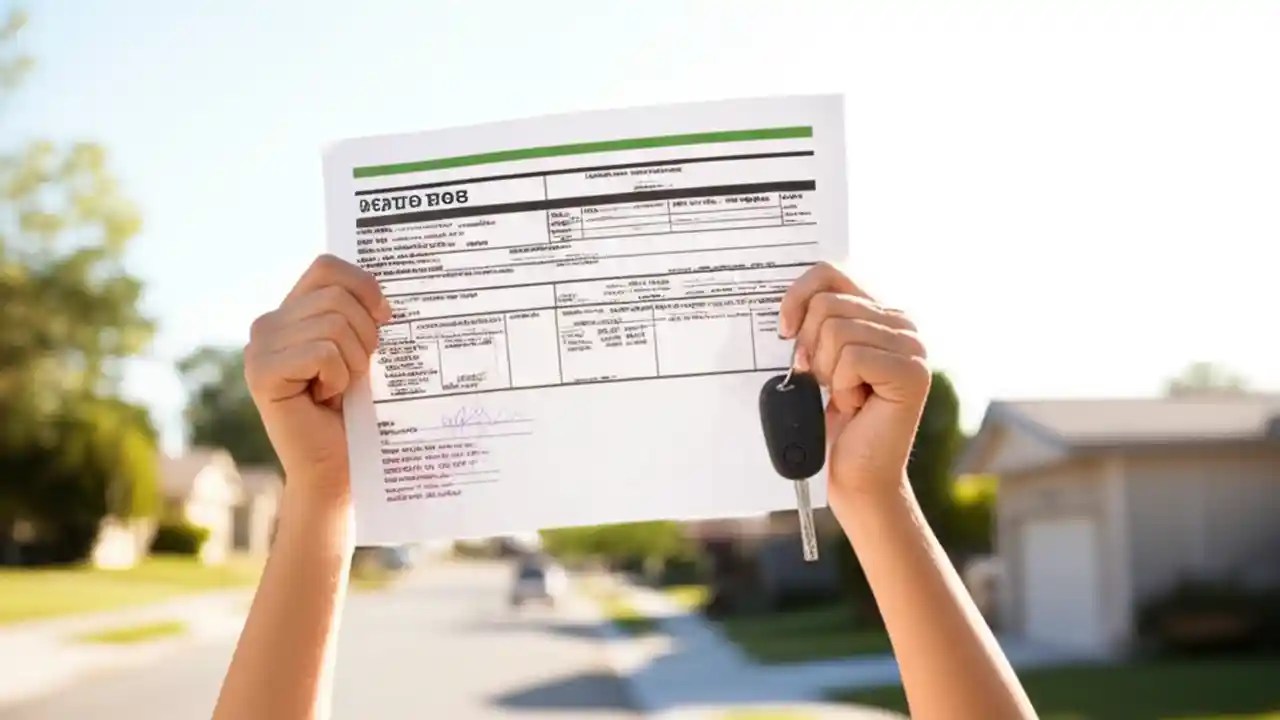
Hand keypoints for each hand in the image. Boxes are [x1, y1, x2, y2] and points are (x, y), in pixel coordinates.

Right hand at [244, 254, 390, 500]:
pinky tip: (325, 399)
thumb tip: (387, 291)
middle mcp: (268, 324)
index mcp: (292, 312)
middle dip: (365, 335)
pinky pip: (322, 352)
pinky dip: (338, 376)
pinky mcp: (261, 373)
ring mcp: (259, 348)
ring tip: (341, 388)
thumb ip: (359, 315)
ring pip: (333, 323)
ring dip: (354, 361)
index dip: (363, 284)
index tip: (386, 316)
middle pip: (336, 296)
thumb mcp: (361, 351)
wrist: (339, 469)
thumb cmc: (356, 412)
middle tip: (357, 373)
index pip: (327, 266)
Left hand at [778, 262, 929, 517]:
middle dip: (811, 346)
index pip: (831, 273)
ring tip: (845, 394)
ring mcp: (912, 347)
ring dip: (827, 370)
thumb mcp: (819, 361)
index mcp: (880, 314)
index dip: (798, 295)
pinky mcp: (911, 372)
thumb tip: (789, 307)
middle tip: (823, 380)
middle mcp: (903, 324)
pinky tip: (856, 404)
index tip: (785, 330)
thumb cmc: (836, 422)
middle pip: (828, 302)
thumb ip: (816, 324)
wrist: (856, 476)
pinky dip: (841, 385)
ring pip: (837, 329)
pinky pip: (852, 357)